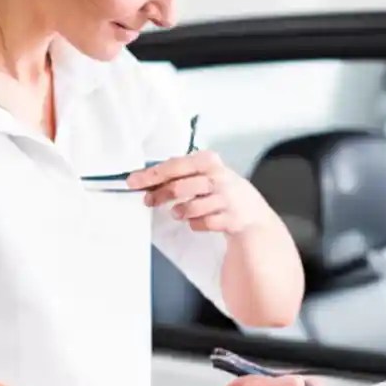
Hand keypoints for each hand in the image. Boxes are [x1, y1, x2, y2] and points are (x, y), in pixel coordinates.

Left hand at [127, 151, 272, 235]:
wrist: (253, 216)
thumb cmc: (223, 193)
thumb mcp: (206, 176)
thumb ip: (181, 175)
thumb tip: (147, 179)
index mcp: (209, 161)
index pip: (175, 165)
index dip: (152, 174)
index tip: (133, 180)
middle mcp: (218, 177)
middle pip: (179, 185)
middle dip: (160, 194)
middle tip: (148, 200)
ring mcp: (226, 199)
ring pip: (189, 207)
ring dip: (181, 212)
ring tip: (180, 213)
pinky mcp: (230, 218)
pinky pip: (201, 223)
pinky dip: (196, 224)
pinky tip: (199, 221)